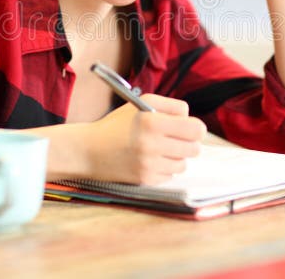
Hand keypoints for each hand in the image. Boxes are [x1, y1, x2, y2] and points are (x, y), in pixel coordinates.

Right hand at [84, 94, 206, 184]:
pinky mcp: (146, 179)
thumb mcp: (141, 104)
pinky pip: (170, 175)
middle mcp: (152, 144)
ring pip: (183, 164)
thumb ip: (171, 106)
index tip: (189, 128)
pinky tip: (149, 160)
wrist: (89, 150)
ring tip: (159, 149)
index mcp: (153, 121)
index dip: (195, 128)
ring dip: (176, 157)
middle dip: (187, 143)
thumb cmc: (117, 124)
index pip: (196, 129)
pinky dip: (164, 168)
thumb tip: (190, 118)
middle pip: (194, 149)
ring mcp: (149, 164)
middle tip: (175, 139)